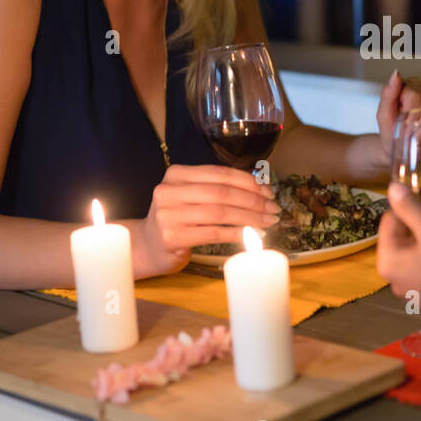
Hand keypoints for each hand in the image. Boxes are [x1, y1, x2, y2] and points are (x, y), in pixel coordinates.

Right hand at [135, 164, 280, 277]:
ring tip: (268, 221)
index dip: (248, 181)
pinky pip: (214, 233)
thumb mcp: (190, 196)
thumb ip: (215, 188)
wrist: (148, 246)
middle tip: (273, 208)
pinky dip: (237, 233)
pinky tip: (251, 234)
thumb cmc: (177, 219)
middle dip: (253, 200)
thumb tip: (259, 188)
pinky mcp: (172, 237)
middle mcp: (169, 191)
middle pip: (222, 193)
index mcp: (176, 174)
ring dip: (250, 217)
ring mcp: (168, 214)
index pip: (219, 173)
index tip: (268, 191)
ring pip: (220, 213)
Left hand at [374, 69, 420, 161]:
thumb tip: (396, 74)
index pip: (413, 93)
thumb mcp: (384, 115)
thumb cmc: (392, 131)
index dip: (411, 113)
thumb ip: (388, 94)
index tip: (406, 123)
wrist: (401, 148)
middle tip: (412, 131)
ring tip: (419, 134)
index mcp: (404, 86)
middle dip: (420, 122)